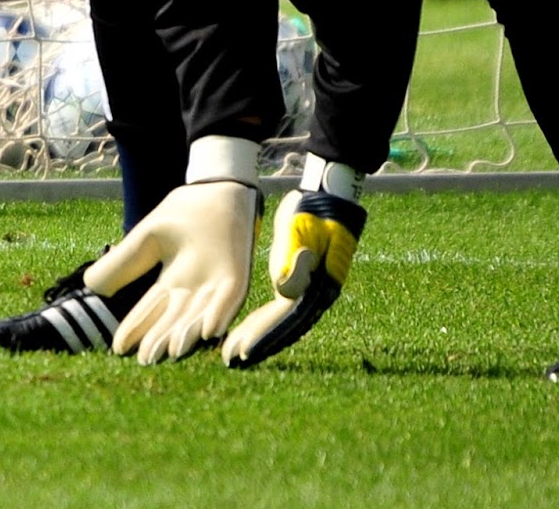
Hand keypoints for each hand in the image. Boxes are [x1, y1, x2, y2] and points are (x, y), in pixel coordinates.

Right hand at [83, 180, 260, 364]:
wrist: (216, 189)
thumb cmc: (182, 215)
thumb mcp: (145, 240)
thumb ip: (122, 263)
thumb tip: (91, 288)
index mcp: (170, 285)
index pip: (148, 312)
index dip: (134, 330)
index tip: (117, 349)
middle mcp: (192, 292)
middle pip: (172, 321)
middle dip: (159, 340)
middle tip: (145, 360)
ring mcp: (216, 286)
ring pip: (198, 316)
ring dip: (186, 334)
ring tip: (171, 351)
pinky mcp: (237, 277)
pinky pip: (228, 299)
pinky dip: (218, 314)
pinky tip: (209, 330)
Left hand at [221, 188, 365, 367]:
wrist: (328, 198)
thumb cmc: (313, 212)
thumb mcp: (303, 232)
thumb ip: (297, 263)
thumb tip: (284, 290)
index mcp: (317, 286)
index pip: (285, 319)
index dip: (262, 336)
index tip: (241, 351)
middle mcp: (316, 295)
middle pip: (283, 328)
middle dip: (257, 344)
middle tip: (230, 359)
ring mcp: (311, 291)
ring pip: (282, 323)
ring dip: (259, 337)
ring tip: (233, 351)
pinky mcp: (303, 284)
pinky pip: (281, 310)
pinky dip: (264, 322)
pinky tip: (248, 328)